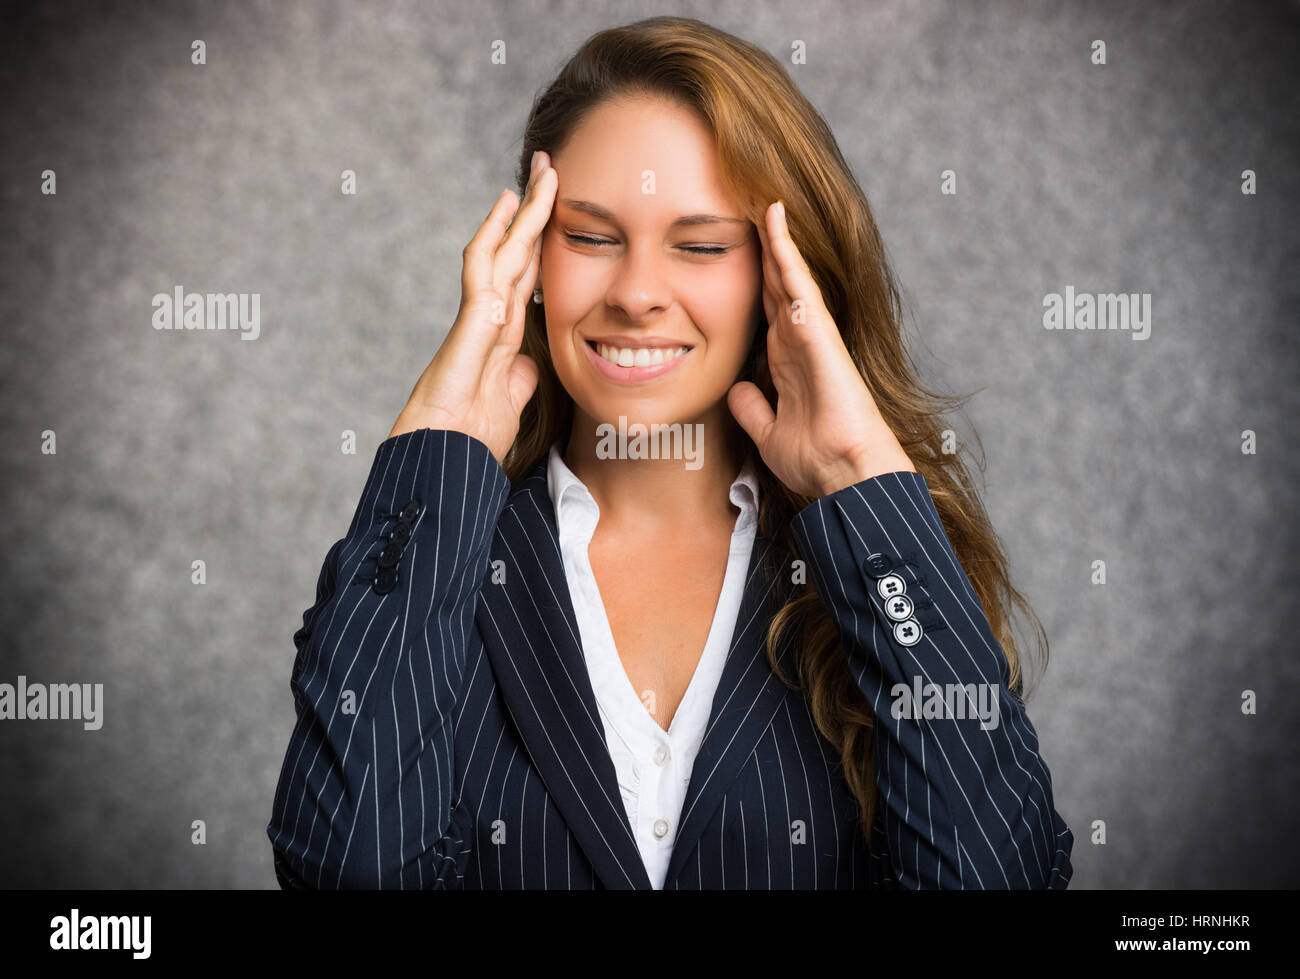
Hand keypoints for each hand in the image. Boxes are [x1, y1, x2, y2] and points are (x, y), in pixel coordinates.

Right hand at [386, 150, 556, 464]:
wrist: (440, 468)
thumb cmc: (467, 446)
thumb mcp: (508, 408)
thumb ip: (519, 380)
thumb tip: (530, 361)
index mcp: (498, 339)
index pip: (526, 279)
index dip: (542, 244)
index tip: (558, 213)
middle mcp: (486, 322)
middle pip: (516, 255)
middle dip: (534, 213)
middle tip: (551, 168)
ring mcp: (474, 323)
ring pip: (500, 253)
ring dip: (521, 212)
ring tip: (541, 173)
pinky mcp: (467, 329)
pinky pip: (480, 273)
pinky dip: (493, 237)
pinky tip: (505, 207)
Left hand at [727, 200, 916, 498]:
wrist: (844, 476)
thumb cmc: (816, 461)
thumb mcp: (769, 433)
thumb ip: (752, 409)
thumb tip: (736, 388)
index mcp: (789, 364)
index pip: (767, 311)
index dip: (752, 282)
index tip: (733, 254)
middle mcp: (801, 343)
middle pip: (775, 286)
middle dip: (762, 251)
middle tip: (745, 209)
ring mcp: (812, 335)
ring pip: (788, 276)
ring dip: (774, 239)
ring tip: (760, 200)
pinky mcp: (820, 333)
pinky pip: (800, 284)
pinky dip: (786, 253)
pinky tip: (775, 222)